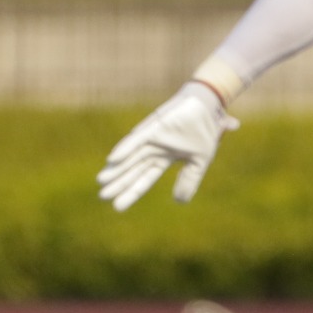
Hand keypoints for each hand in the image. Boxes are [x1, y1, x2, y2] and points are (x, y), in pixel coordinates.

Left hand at [97, 82, 239, 211]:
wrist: (211, 105)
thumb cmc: (203, 130)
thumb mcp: (198, 161)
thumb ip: (188, 180)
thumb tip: (179, 202)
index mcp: (164, 157)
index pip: (145, 178)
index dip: (132, 192)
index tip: (117, 207)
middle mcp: (153, 148)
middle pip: (133, 169)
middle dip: (119, 183)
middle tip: (102, 196)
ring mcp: (152, 137)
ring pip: (131, 156)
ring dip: (116, 168)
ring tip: (101, 180)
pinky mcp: (154, 127)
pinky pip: (137, 139)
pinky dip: (125, 148)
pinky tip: (112, 159)